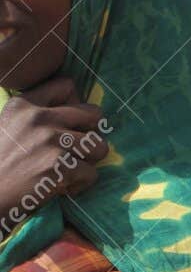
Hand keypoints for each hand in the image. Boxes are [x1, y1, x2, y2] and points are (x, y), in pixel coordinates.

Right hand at [0, 78, 108, 223]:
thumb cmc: (1, 162)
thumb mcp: (10, 125)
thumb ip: (39, 114)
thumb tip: (80, 110)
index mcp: (24, 104)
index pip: (67, 85)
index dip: (77, 104)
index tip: (69, 123)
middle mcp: (38, 118)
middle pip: (94, 113)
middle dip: (90, 134)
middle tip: (74, 150)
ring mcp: (51, 141)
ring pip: (100, 146)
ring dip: (87, 161)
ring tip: (66, 169)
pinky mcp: (60, 166)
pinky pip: (92, 174)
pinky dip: (79, 184)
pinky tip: (59, 186)